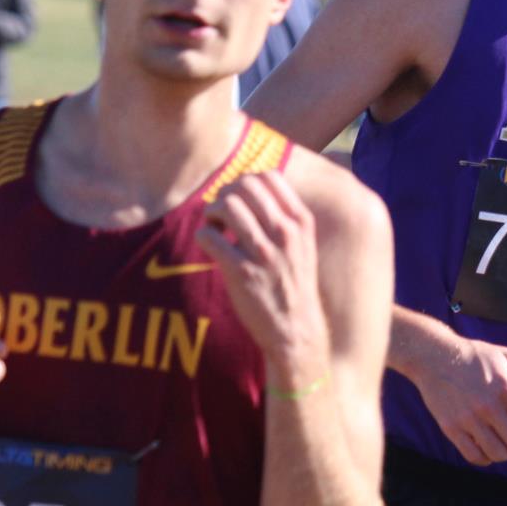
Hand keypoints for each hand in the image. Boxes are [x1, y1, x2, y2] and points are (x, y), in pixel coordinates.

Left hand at [196, 171, 330, 390]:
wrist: (296, 329)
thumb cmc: (294, 283)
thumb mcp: (303, 244)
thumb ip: (285, 217)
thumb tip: (250, 189)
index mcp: (301, 222)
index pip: (270, 177)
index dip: (247, 181)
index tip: (241, 198)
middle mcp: (285, 233)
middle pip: (245, 187)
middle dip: (226, 194)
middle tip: (222, 212)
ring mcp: (263, 253)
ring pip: (226, 206)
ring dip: (212, 212)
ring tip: (215, 227)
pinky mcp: (241, 273)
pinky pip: (209, 236)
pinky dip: (203, 235)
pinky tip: (211, 246)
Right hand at [408, 336, 506, 465]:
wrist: (434, 356)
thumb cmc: (476, 356)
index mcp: (506, 388)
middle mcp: (488, 406)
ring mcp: (468, 419)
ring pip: (499, 454)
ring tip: (504, 441)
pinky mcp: (451, 428)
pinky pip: (474, 456)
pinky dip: (486, 457)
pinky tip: (486, 446)